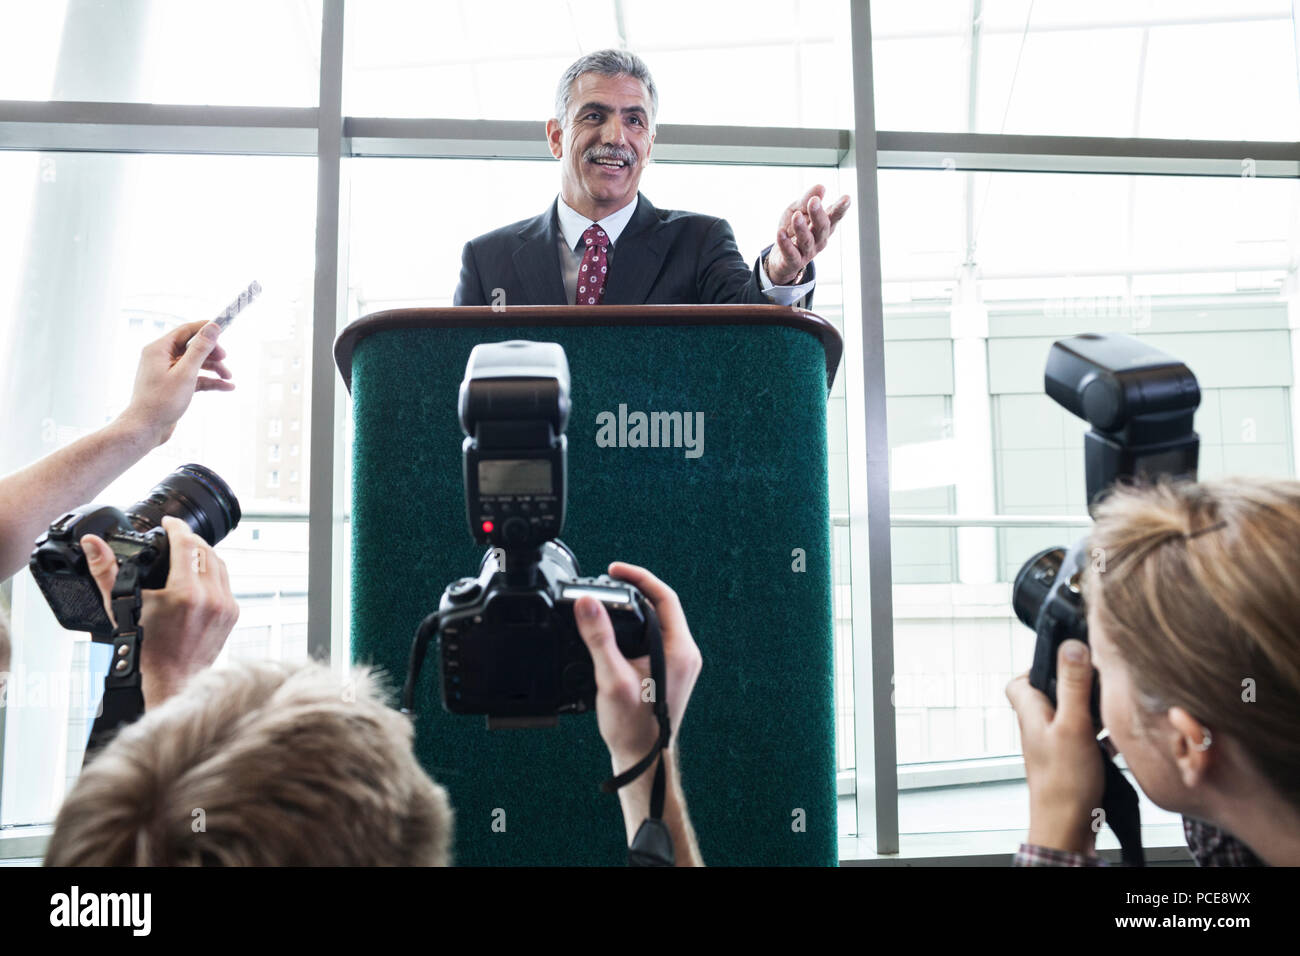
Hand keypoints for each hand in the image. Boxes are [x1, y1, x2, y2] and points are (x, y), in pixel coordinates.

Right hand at [82, 515, 238, 707]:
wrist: (170, 678)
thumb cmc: (144, 647)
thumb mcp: (120, 607)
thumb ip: (105, 571)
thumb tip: (93, 543)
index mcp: (186, 592)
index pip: (186, 544)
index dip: (177, 527)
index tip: (169, 521)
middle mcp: (211, 597)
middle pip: (205, 550)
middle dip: (190, 539)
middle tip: (175, 535)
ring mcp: (225, 605)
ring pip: (219, 564)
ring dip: (204, 553)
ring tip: (187, 551)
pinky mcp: (232, 613)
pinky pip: (226, 583)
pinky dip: (213, 573)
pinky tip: (200, 574)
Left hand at [117, 320, 233, 446]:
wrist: (146, 428)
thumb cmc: (162, 401)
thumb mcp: (186, 373)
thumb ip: (200, 349)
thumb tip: (212, 327)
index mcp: (159, 349)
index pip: (186, 331)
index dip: (206, 329)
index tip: (224, 330)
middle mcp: (162, 357)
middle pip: (193, 347)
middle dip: (212, 353)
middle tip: (226, 358)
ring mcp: (167, 372)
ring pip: (196, 363)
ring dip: (214, 368)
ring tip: (229, 378)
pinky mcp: (173, 385)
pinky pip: (195, 377)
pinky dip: (209, 381)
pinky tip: (226, 387)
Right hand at [574, 562, 702, 774]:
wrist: (642, 759)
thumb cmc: (633, 726)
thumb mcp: (611, 678)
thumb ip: (599, 637)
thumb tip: (587, 602)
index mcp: (680, 650)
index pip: (664, 597)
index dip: (639, 577)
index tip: (614, 569)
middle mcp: (685, 653)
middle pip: (661, 606)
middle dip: (633, 590)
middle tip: (606, 582)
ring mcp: (678, 663)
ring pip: (655, 622)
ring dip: (632, 609)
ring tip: (606, 601)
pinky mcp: (668, 671)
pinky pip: (652, 638)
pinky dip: (633, 627)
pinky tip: (613, 630)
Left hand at [765, 184, 850, 284]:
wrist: (781, 259)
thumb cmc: (792, 231)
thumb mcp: (797, 210)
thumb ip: (807, 200)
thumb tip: (821, 187)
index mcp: (823, 226)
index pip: (834, 216)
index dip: (840, 208)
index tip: (846, 198)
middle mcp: (819, 239)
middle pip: (821, 227)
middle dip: (818, 214)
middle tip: (814, 201)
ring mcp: (807, 252)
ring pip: (806, 240)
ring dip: (801, 228)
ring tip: (797, 216)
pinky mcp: (793, 261)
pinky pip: (790, 253)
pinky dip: (785, 243)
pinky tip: (780, 232)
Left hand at [1006, 640, 1105, 854]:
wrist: (1067, 830)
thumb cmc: (1064, 783)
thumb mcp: (1073, 726)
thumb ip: (1073, 686)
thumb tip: (1072, 646)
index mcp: (1031, 713)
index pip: (1019, 680)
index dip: (1039, 666)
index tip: (1068, 660)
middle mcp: (1039, 727)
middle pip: (1052, 694)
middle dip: (1077, 686)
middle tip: (1100, 684)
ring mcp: (1055, 746)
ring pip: (1073, 716)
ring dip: (1093, 711)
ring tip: (1114, 709)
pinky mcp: (1071, 763)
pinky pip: (1088, 739)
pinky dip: (1103, 736)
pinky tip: (1119, 739)